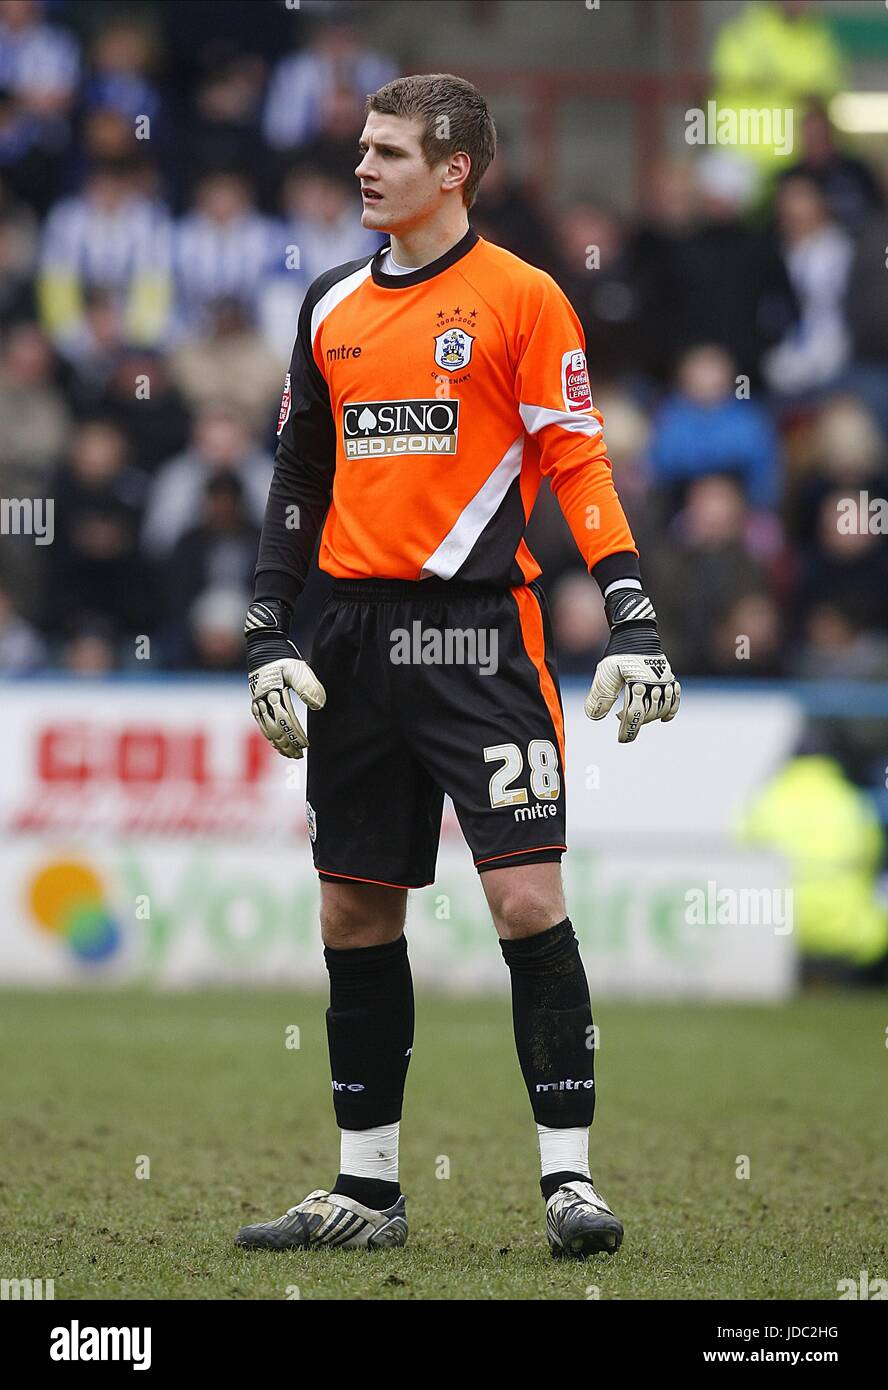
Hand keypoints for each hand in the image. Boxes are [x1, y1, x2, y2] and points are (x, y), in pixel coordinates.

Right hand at [245, 600, 325, 758]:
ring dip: (278, 743)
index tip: (306, 745)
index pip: (286, 721)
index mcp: (274, 694)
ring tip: (289, 754)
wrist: (265, 647)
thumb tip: (318, 706)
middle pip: (275, 729)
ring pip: (267, 729)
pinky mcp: (255, 703)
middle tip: (300, 755)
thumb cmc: (284, 659)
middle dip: (287, 744)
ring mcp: (257, 703)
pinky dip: (269, 736)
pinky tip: (276, 744)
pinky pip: (261, 724)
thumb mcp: (299, 669)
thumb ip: (308, 687)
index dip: (296, 735)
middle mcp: (263, 701)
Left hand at [585, 651, 679, 743]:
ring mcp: (665, 682)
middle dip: (635, 721)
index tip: (622, 740)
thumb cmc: (618, 654)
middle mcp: (654, 685)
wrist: (636, 634)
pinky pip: (674, 699)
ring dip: (648, 716)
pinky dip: (670, 710)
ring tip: (634, 712)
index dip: (628, 730)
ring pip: (661, 709)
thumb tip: (595, 717)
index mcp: (637, 684)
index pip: (634, 715)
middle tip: (620, 718)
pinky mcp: (670, 679)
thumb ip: (600, 695)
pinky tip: (663, 718)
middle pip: (648, 714)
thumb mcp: (605, 673)